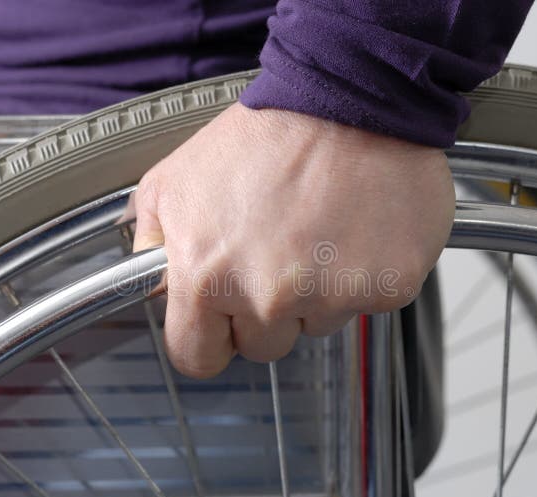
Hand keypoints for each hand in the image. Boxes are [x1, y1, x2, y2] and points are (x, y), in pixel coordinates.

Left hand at [128, 102, 454, 377]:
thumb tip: (155, 283)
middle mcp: (269, 297)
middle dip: (266, 310)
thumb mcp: (174, 179)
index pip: (197, 357)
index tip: (221, 321)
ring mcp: (331, 296)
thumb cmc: (267, 135)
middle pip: (262, 346)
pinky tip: (355, 230)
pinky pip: (366, 304)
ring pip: (316, 325)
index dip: (208, 338)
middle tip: (277, 248)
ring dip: (316, 291)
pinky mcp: (385, 286)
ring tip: (318, 228)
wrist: (350, 98)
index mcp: (208, 277)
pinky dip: (362, 274)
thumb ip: (150, 240)